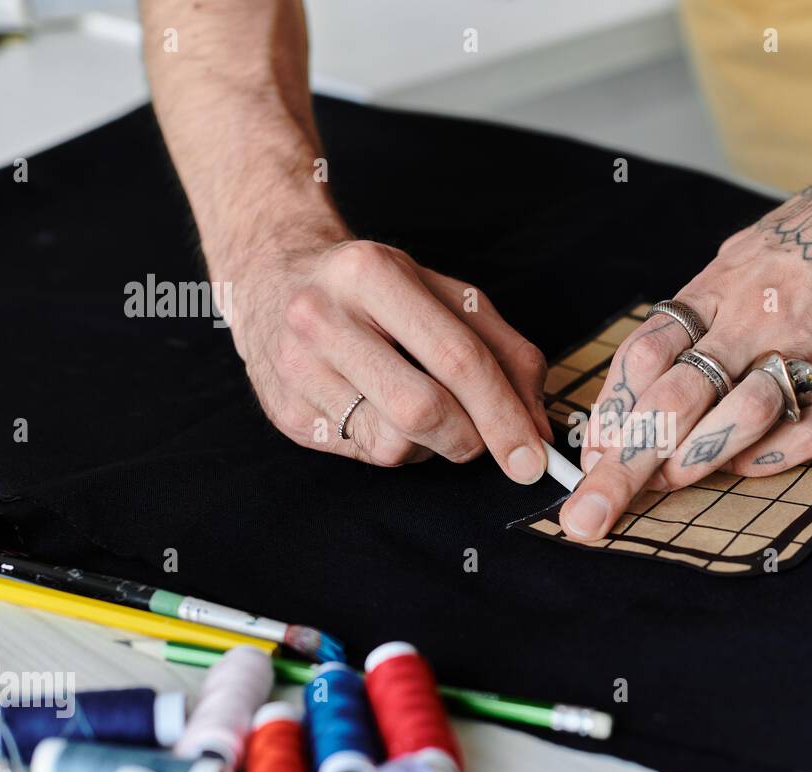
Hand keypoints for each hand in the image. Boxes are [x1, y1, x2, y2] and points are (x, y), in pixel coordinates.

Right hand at [224, 234, 552, 479]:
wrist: (273, 276)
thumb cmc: (375, 289)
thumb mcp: (445, 295)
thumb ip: (505, 353)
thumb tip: (537, 428)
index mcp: (372, 275)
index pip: (456, 358)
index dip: (504, 414)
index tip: (533, 456)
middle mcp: (323, 318)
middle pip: (423, 410)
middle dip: (471, 438)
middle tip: (484, 438)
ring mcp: (297, 369)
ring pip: (393, 444)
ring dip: (432, 444)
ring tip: (425, 408)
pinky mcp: (286, 414)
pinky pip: (365, 455)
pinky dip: (396, 446)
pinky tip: (386, 412)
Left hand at [559, 180, 811, 540]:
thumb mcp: (740, 254)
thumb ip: (698, 313)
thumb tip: (643, 378)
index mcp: (719, 286)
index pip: (644, 354)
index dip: (610, 411)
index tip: (589, 453)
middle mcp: (755, 319)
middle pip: (673, 399)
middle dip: (622, 466)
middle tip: (591, 513)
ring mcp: (807, 351)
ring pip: (736, 421)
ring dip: (693, 462)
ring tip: (673, 479)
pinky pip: (800, 438)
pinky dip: (762, 460)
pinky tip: (743, 461)